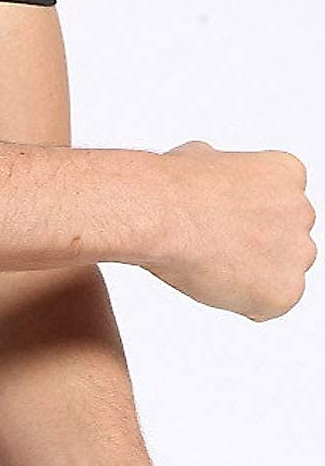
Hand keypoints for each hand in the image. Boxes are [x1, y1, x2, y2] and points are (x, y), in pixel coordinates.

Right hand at [145, 141, 316, 321]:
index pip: (278, 211)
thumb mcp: (200, 158)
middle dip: (251, 252)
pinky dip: (240, 304)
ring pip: (278, 276)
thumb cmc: (172, 189)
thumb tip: (203, 177)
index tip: (218, 230)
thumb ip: (218, 175)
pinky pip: (266, 307)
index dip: (244, 226)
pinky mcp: (285, 290)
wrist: (161, 216)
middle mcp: (302, 211)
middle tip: (211, 254)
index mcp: (288, 175)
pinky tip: (212, 285)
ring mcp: (298, 252)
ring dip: (248, 278)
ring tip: (207, 269)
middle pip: (283, 244)